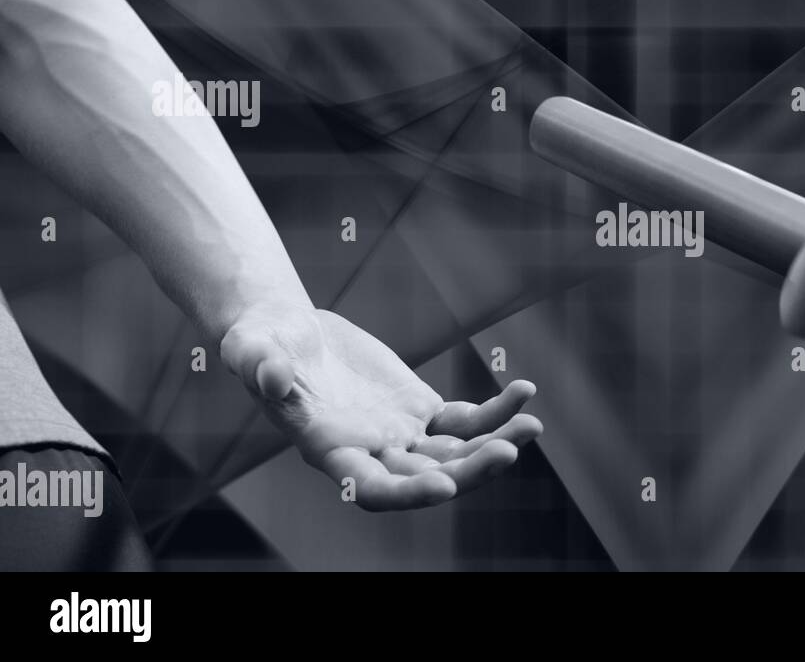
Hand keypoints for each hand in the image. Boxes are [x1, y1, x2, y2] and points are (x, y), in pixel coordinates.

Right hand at [218, 302, 541, 510]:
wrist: (286, 334)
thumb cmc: (259, 345)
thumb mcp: (250, 350)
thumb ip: (261, 366)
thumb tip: (272, 375)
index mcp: (332, 453)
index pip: (374, 490)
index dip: (409, 492)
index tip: (444, 486)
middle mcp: (372, 453)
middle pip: (428, 476)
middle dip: (470, 471)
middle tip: (509, 452)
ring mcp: (400, 435)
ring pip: (456, 453)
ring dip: (495, 442)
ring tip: (532, 424)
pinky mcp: (419, 409)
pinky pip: (466, 420)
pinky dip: (495, 411)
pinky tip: (525, 391)